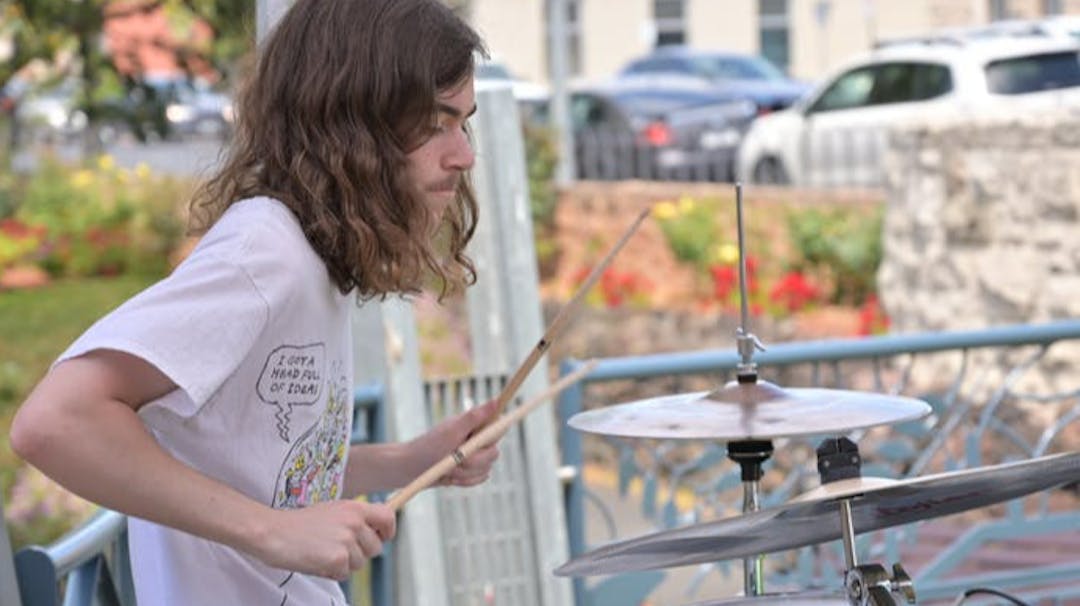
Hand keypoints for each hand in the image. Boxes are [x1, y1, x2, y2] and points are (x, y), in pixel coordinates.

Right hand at [249, 501, 395, 580]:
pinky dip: (331, 572)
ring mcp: (347, 541)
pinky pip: (345, 574)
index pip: (388, 517)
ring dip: (344, 564)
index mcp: (354, 507)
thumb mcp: (331, 511)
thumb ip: (353, 520)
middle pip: (376, 548)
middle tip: (337, 550)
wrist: (273, 532)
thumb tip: (375, 533)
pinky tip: (316, 561)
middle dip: (360, 554)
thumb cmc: (299, 524)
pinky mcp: (338, 559)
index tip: (381, 538)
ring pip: (360, 564)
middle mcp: (355, 522)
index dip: (387, 532)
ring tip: (322, 552)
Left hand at [414, 398, 500, 487]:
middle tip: (456, 460)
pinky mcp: (470, 471)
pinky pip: (479, 479)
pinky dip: (465, 481)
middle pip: (494, 453)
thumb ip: (475, 417)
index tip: (476, 444)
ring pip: (486, 468)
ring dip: (466, 473)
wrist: (410, 470)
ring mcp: (474, 455)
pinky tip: (450, 478)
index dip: (492, 438)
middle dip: (474, 461)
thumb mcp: (452, 431)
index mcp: (474, 425)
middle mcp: (476, 439)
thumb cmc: (428, 447)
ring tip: (448, 469)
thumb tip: (496, 400)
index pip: (498, 427)